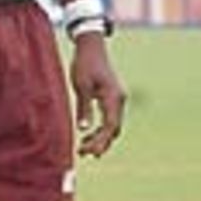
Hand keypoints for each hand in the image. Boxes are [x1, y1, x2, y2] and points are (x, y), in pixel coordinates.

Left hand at [70, 36, 125, 157]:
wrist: (92, 47)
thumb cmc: (85, 64)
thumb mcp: (81, 86)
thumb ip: (84, 108)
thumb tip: (83, 129)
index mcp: (113, 97)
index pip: (110, 126)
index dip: (100, 141)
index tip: (87, 151)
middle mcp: (119, 99)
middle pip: (114, 129)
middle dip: (100, 143)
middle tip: (82, 153)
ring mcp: (118, 99)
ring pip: (113, 125)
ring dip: (100, 137)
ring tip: (83, 148)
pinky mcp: (113, 98)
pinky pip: (110, 118)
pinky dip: (101, 129)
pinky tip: (89, 135)